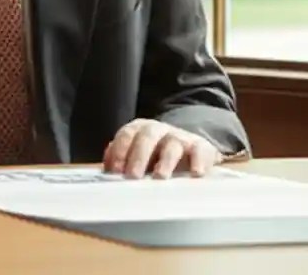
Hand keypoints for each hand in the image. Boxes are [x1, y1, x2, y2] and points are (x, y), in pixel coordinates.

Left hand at [102, 119, 221, 178]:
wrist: (188, 151)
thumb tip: (106, 173)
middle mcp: (158, 130)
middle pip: (147, 136)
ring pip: (172, 144)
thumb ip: (119, 162)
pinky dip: (198, 161)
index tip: (115, 171)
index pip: (126, 135)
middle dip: (138, 156)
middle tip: (133, 176)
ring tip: (160, 177)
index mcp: (139, 130)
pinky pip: (200, 150)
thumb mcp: (135, 157)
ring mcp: (179, 137)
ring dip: (165, 161)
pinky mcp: (200, 147)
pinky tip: (196, 174)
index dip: (120, 151)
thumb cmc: (154, 158)